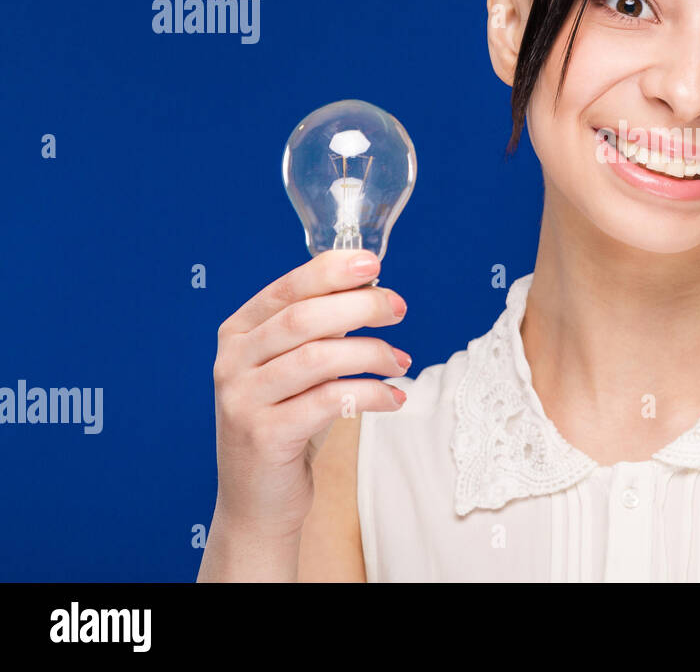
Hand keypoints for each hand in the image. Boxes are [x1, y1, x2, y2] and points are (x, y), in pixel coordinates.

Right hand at [208, 249, 409, 542]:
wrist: (258, 498)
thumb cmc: (288, 421)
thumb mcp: (298, 369)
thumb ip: (321, 330)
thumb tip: (372, 288)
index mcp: (239, 334)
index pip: (286, 289)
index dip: (330, 272)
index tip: (373, 264)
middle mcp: (233, 362)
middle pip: (303, 319)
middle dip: (359, 306)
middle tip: (399, 308)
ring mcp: (243, 400)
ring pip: (317, 358)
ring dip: (370, 353)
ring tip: (401, 361)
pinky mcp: (264, 435)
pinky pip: (328, 402)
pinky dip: (370, 394)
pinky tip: (395, 398)